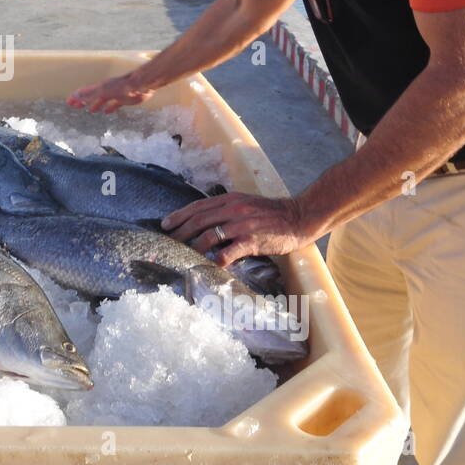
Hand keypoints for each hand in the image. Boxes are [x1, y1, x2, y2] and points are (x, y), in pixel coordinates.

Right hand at [67, 72, 153, 112]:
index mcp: (99, 87)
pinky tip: (107, 112)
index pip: (84, 92)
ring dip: (96, 105)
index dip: (76, 97)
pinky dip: (110, 108)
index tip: (68, 102)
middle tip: (76, 107)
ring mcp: (115, 94)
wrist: (141, 85)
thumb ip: (89, 94)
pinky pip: (114, 104)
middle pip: (92, 96)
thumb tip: (74, 95)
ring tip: (91, 111)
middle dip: (83, 101)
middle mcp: (106, 90)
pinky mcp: (124, 99)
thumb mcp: (103, 91)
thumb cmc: (123, 87)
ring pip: (102, 100)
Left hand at [161, 191, 319, 264]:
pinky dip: (215, 260)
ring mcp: (242, 225)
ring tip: (183, 255)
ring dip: (193, 246)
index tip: (165, 223)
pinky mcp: (251, 241)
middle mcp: (233, 210)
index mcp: (230, 199)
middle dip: (179, 232)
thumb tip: (206, 221)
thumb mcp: (246, 203)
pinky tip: (208, 265)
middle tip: (167, 242)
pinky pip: (227, 253)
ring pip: (209, 235)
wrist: (299, 217)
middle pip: (198, 220)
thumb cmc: (271, 213)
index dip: (180, 215)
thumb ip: (227, 209)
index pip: (198, 206)